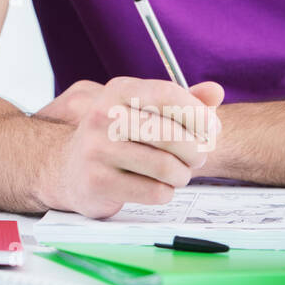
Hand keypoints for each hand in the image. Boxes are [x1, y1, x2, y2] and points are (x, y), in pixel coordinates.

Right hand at [37, 76, 223, 218]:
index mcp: (117, 91)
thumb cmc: (117, 138)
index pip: (167, 95)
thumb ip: (182, 101)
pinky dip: (165, 192)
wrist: (69, 168)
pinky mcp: (97, 182)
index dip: (198, 114)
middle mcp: (103, 116)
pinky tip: (156, 186)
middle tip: (197, 157)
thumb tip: (215, 92)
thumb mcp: (144, 111)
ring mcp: (97, 150)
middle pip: (171, 135)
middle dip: (196, 151)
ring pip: (166, 167)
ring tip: (177, 173)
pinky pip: (154, 192)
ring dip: (182, 175)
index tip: (211, 129)